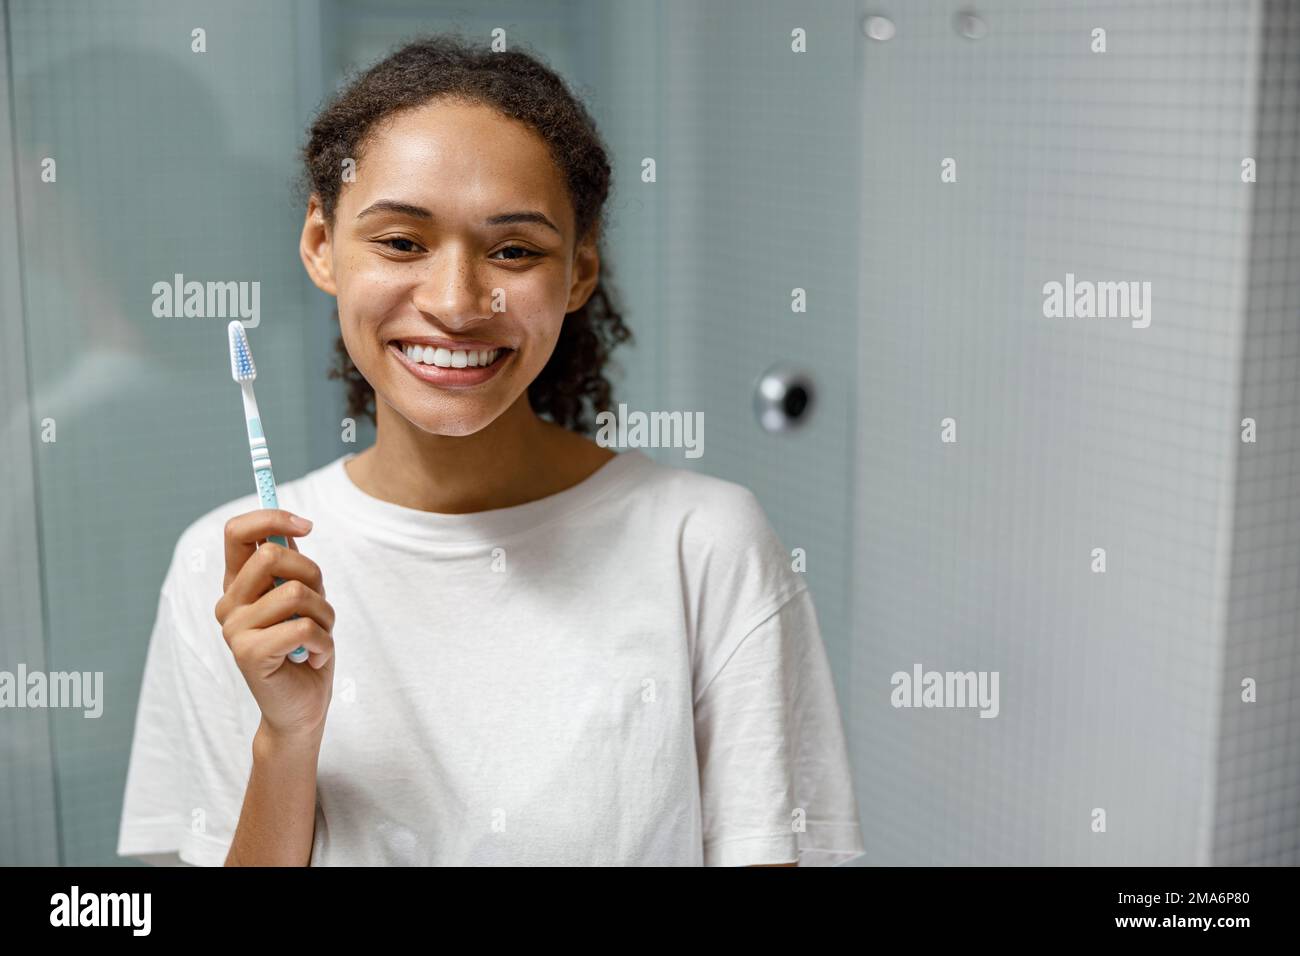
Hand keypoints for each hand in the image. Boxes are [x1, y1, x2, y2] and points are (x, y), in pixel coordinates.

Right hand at [214, 510, 335, 739]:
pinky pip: (303, 628)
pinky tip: (315, 657)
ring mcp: (233, 628)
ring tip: (318, 637)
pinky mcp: (247, 653)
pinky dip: (324, 641)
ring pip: (295, 592)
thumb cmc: (305, 648)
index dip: (272, 517)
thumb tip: (294, 526)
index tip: (307, 526)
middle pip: (272, 554)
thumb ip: (293, 567)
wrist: (301, 707)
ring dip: (324, 615)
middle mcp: (228, 603)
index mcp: (238, 584)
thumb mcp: (304, 600)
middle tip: (319, 605)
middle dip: (312, 574)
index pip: (237, 532)